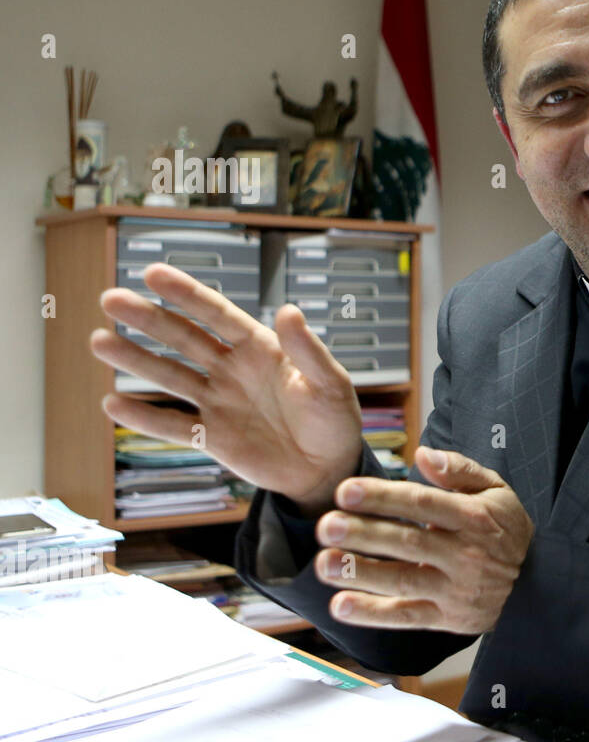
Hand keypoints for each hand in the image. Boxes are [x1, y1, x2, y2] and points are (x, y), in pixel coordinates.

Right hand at [91, 263, 363, 513]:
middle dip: (148, 319)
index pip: (218, 315)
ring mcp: (218, 402)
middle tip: (111, 299)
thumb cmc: (334, 420)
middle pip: (184, 339)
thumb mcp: (330, 383)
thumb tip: (288, 310)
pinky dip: (144, 417)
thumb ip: (308, 351)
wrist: (328, 468)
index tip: (153, 273)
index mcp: (261, 348)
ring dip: (135, 360)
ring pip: (170, 377)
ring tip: (99, 342)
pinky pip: (172, 426)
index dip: (187, 294)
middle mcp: (232, 369)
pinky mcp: (211, 437)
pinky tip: (112, 404)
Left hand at [314, 447, 533, 634]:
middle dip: (363, 533)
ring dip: (360, 573)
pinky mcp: (447, 618)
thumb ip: (460, 470)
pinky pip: (407, 615)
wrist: (537, 583)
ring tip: (323, 564)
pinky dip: (372, 613)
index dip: (382, 497)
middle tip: (327, 525)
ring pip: (402, 580)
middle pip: (407, 541)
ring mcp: (455, 589)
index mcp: (473, 517)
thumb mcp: (496, 490)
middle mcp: (465, 554)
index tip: (346, 491)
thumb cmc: (506, 531)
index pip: (422, 503)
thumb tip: (423, 455)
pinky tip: (341, 605)